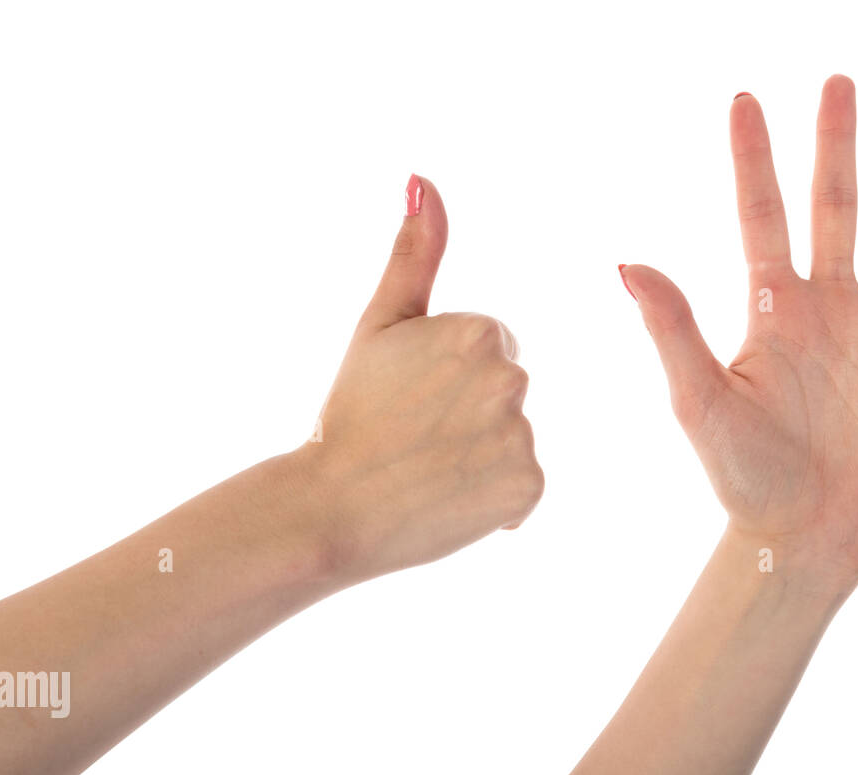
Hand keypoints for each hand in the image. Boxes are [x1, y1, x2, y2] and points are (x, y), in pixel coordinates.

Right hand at [296, 175, 543, 582]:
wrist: (331, 508)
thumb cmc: (350, 414)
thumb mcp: (379, 324)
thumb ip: (415, 254)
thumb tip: (423, 182)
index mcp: (482, 332)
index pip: (490, 346)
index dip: (446, 375)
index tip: (410, 397)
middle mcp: (512, 378)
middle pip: (505, 390)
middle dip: (468, 412)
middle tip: (415, 436)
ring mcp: (521, 436)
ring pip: (512, 439)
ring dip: (481, 457)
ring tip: (429, 471)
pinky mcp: (526, 487)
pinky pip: (523, 488)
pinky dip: (495, 500)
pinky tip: (451, 500)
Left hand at [620, 77, 857, 573]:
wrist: (805, 535)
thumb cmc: (743, 476)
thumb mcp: (700, 401)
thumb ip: (673, 329)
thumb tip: (626, 262)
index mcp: (771, 311)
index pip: (760, 217)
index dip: (753, 161)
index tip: (744, 101)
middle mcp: (825, 310)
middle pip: (832, 212)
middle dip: (836, 149)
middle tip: (839, 84)